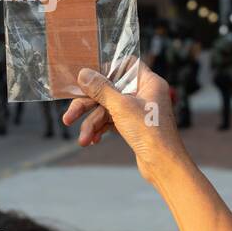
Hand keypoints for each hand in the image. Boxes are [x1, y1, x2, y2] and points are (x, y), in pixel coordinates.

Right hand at [62, 62, 188, 184]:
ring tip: (82, 139)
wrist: (163, 165)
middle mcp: (144, 94)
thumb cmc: (150, 132)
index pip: (126, 65)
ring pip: (107, 109)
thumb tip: (83, 74)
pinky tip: (92, 140)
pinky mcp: (133, 126)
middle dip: (88, 106)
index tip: (88, 77)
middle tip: (69, 116)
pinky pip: (112, 121)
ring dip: (92, 124)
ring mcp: (138, 111)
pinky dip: (101, 130)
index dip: (106, 69)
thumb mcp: (121, 106)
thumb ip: (100, 88)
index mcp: (148, 82)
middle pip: (109, 91)